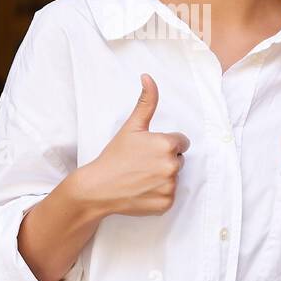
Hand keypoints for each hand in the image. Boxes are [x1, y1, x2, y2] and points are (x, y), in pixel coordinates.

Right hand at [75, 73, 189, 217]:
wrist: (98, 188)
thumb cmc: (114, 156)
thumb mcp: (131, 126)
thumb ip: (146, 101)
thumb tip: (148, 77)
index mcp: (167, 144)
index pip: (181, 142)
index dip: (165, 144)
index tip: (148, 150)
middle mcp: (172, 166)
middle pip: (179, 160)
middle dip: (164, 160)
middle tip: (142, 164)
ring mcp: (170, 187)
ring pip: (174, 177)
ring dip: (162, 177)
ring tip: (141, 177)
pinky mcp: (166, 204)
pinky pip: (170, 195)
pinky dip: (159, 194)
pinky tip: (142, 190)